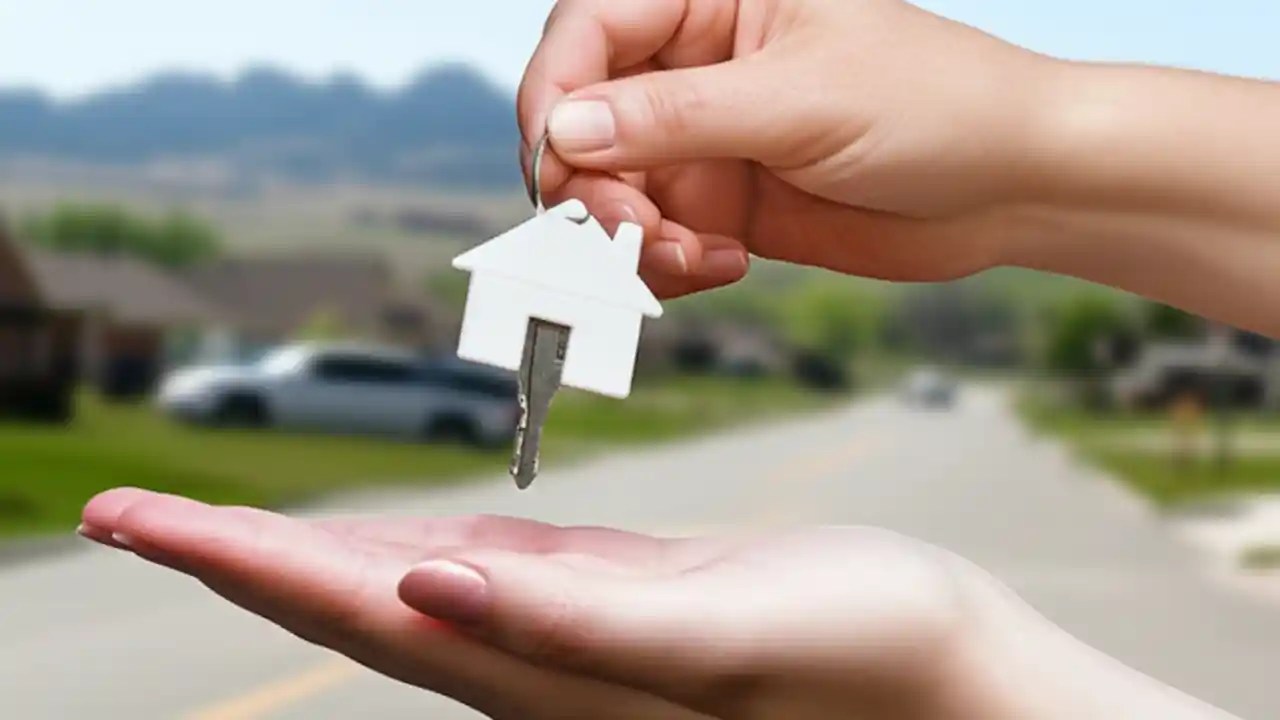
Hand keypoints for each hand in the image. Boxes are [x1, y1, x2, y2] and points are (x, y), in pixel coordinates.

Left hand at [80, 488, 1015, 718]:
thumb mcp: (712, 634)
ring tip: (226, 530)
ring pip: (406, 586)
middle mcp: (532, 658)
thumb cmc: (854, 652)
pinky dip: (413, 546)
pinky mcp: (616, 603)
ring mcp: (569, 633)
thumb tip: (423, 587)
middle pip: (351, 600)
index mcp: (538, 667)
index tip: (139, 521)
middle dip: (237, 556)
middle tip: (133, 515)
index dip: (241, 561)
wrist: (937, 671)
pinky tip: (392, 537)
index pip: (353, 607)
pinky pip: (486, 570)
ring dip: (307, 555)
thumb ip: (570, 625)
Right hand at [520, 0, 1053, 297]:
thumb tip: (564, 129)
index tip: (556, 157)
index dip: (555, 92)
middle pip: (583, 121)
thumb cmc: (936, 104)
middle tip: (631, 232)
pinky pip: (654, 241)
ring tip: (690, 258)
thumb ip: (676, 116)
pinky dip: (665, 266)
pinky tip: (722, 266)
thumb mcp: (801, 99)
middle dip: (590, 188)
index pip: (589, 29)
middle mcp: (695, 66)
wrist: (1012, 187)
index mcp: (712, 0)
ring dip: (627, 239)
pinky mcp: (722, 204)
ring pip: (609, 192)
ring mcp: (705, 139)